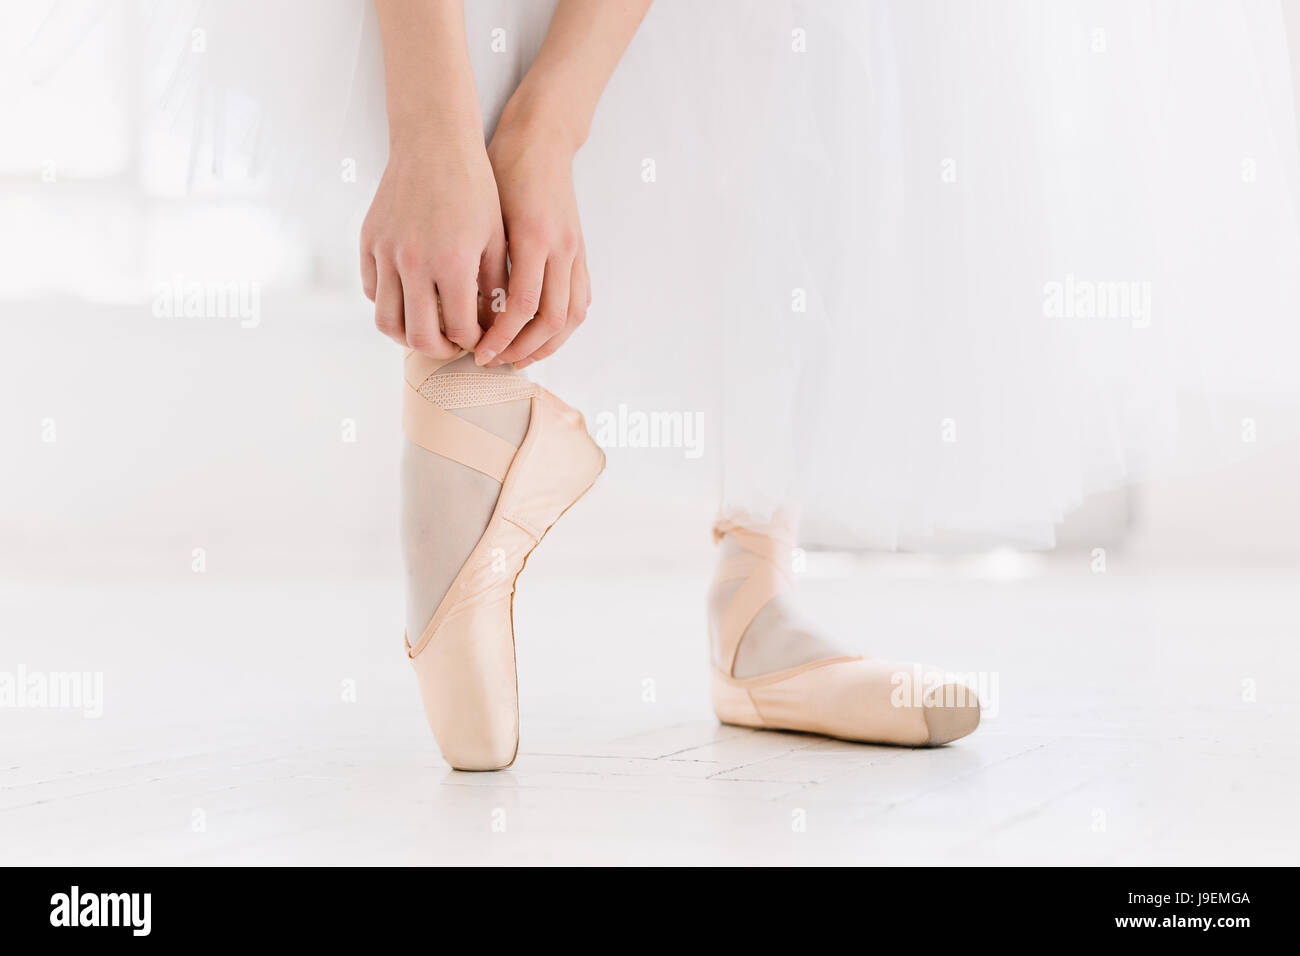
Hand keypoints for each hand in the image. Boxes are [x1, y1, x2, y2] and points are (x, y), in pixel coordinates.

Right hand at [361, 135, 507, 357]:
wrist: (434, 144)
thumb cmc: (475, 189)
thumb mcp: (494, 238)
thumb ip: (494, 286)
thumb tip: (495, 327)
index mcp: (452, 264)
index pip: (461, 329)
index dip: (473, 342)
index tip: (480, 341)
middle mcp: (414, 263)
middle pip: (420, 337)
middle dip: (442, 350)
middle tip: (454, 347)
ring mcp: (386, 253)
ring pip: (387, 322)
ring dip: (408, 335)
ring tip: (429, 331)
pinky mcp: (369, 242)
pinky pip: (373, 292)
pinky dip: (389, 304)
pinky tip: (410, 299)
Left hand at [476, 116, 589, 368]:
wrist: (541, 139)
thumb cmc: (504, 168)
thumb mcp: (485, 209)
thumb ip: (482, 255)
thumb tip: (462, 305)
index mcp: (534, 236)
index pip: (524, 305)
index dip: (502, 336)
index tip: (479, 351)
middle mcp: (561, 247)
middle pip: (552, 320)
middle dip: (522, 348)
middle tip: (495, 362)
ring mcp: (576, 250)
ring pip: (572, 316)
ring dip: (546, 344)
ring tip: (518, 358)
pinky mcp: (581, 252)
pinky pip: (581, 301)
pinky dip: (564, 326)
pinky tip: (542, 336)